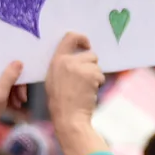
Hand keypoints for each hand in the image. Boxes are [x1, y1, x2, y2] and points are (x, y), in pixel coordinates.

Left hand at [0, 60, 24, 154]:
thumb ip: (8, 78)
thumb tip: (18, 62)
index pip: (4, 65)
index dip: (17, 74)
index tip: (24, 86)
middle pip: (5, 74)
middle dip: (16, 86)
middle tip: (22, 99)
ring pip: (3, 82)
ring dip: (13, 92)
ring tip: (17, 105)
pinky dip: (7, 95)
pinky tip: (12, 105)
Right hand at [46, 32, 107, 154]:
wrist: (68, 117)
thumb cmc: (61, 102)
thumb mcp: (54, 79)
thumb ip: (64, 65)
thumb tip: (79, 57)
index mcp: (56, 60)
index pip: (70, 37)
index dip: (81, 38)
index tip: (87, 44)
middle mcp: (68, 61)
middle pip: (90, 54)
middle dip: (91, 66)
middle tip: (84, 80)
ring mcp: (80, 67)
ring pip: (96, 66)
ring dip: (95, 76)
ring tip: (84, 89)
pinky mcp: (91, 75)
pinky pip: (101, 75)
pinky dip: (98, 84)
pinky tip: (89, 93)